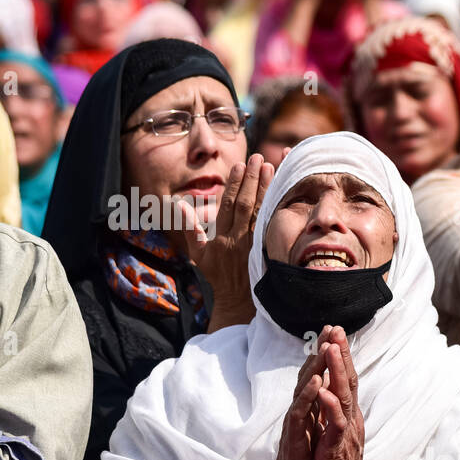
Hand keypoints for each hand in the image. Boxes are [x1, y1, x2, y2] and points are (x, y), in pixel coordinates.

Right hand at [177, 153, 273, 330]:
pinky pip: (271, 223)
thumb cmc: (217, 275)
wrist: (237, 301)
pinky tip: (282, 190)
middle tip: (256, 158)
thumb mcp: (198, 255)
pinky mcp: (266, 249)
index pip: (227, 207)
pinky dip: (276, 205)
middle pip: (245, 205)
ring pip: (260, 212)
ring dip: (265, 189)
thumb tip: (177, 205)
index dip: (233, 185)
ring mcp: (253, 245)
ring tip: (269, 167)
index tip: (238, 165)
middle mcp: (237, 240)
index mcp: (220, 239)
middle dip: (250, 180)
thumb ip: (189, 229)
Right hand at [267, 329, 331, 459]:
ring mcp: (296, 420)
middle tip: (330, 328)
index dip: (326, 354)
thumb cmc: (306, 459)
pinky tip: (317, 382)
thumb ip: (320, 406)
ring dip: (315, 367)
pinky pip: (301, 412)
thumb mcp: (317, 428)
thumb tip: (328, 386)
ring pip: (304, 388)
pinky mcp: (293, 435)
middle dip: (320, 351)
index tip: (336, 332)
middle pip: (310, 374)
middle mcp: (301, 408)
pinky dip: (308, 396)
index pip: (318, 374)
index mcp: (310, 406)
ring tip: (324, 348)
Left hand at [309, 328, 377, 459]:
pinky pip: (336, 422)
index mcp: (347, 414)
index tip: (335, 332)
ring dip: (338, 371)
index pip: (346, 379)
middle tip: (337, 329)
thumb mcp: (335, 432)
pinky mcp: (338, 446)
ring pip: (344, 395)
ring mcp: (345, 431)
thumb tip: (331, 388)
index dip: (341, 356)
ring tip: (331, 349)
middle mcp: (350, 418)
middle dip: (342, 354)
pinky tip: (325, 390)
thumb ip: (335, 410)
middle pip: (348, 380)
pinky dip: (331, 405)